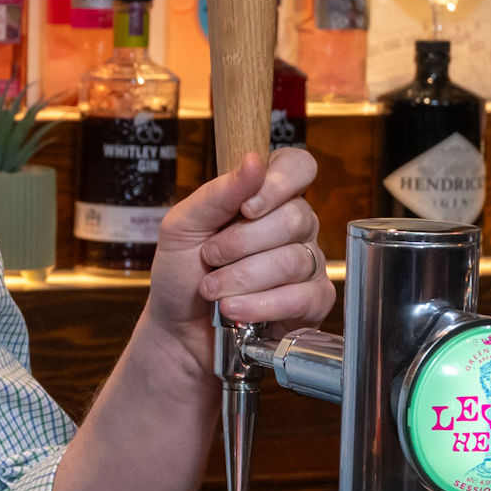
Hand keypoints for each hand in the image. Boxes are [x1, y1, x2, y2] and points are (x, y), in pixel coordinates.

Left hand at [143, 146, 329, 369]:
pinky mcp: (312, 301)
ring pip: (293, 260)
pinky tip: (235, 310)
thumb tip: (254, 160)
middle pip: (294, 217)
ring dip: (242, 278)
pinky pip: (302, 297)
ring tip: (213, 290)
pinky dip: (261, 305)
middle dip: (241, 243)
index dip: (279, 183)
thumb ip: (217, 193)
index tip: (246, 208)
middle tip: (210, 258)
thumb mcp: (182, 227)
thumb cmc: (182, 274)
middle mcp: (294, 226)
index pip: (297, 167)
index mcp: (266, 197)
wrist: (177, 330)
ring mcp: (307, 263)